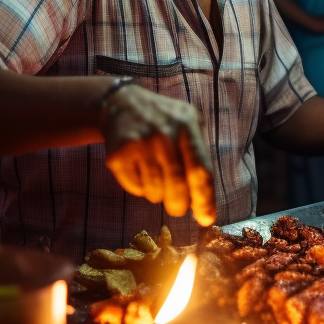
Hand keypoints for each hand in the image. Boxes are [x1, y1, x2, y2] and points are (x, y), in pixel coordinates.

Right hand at [99, 83, 215, 223]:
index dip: (205, 199)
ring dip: (158, 194)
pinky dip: (140, 188)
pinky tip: (140, 170)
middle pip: (178, 186)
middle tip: (178, 207)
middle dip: (179, 204)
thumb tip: (205, 206)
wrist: (122, 103)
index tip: (206, 220)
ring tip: (156, 177)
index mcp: (187, 124)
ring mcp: (138, 143)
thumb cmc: (164, 121)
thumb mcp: (189, 124)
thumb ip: (199, 157)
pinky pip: (135, 188)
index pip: (201, 169)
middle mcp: (163, 133)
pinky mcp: (117, 155)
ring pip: (155, 191)